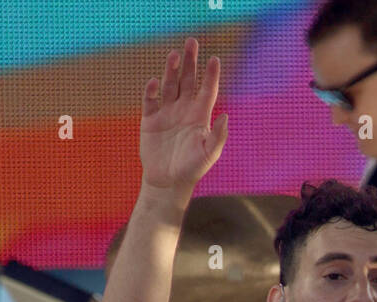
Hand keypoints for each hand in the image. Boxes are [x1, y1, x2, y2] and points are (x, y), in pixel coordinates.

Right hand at [140, 38, 227, 198]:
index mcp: (199, 116)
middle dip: (190, 62)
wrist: (167, 183)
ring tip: (174, 55)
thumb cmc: (191, 170)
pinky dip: (151, 91)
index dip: (211, 75)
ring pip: (169, 85)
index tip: (214, 58)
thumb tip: (226, 116)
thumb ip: (218, 136)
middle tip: (191, 42)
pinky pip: (150, 101)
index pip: (207, 90)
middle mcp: (184, 110)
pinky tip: (155, 82)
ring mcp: (166, 113)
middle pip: (187, 80)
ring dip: (171, 70)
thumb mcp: (208, 155)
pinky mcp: (150, 120)